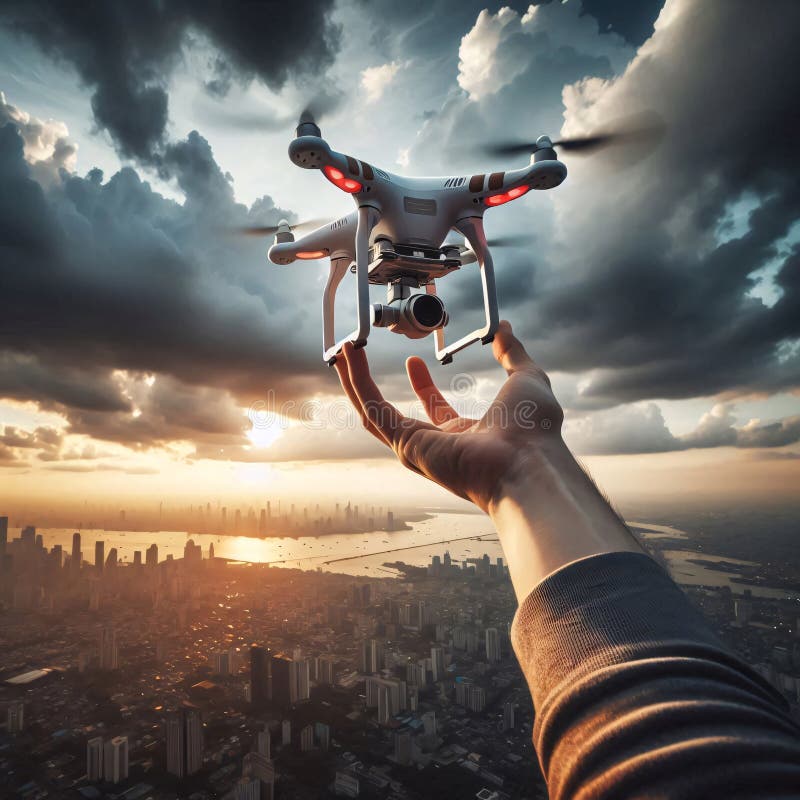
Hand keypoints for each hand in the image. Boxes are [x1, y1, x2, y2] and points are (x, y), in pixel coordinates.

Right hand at [334, 320, 563, 512]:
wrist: (528, 460)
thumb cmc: (533, 431)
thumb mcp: (525, 377)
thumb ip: (512, 352)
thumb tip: (503, 327)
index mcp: (466, 434)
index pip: (435, 410)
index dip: (423, 385)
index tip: (413, 361)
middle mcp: (437, 445)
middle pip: (394, 414)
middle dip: (373, 387)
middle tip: (359, 360)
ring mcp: (417, 447)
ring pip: (373, 412)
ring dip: (354, 381)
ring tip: (341, 352)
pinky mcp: (405, 444)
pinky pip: (372, 408)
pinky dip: (357, 381)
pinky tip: (348, 357)